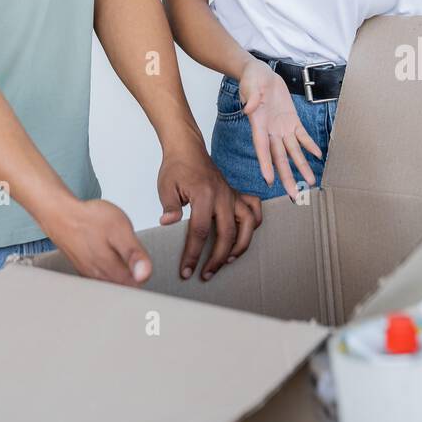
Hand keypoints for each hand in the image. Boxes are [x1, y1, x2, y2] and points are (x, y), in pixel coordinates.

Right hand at [46, 197, 151, 286]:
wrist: (60, 214)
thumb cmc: (89, 219)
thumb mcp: (119, 229)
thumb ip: (134, 253)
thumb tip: (145, 275)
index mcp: (112, 272)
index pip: (138, 285)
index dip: (143, 271)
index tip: (141, 259)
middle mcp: (100, 279)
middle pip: (125, 286)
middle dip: (133, 272)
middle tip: (129, 252)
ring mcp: (90, 276)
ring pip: (113, 282)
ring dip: (120, 270)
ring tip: (117, 251)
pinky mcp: (84, 270)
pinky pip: (101, 276)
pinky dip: (107, 268)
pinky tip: (106, 253)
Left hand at [158, 143, 262, 281]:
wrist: (187, 148)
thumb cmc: (176, 167)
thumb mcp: (166, 186)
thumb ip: (170, 206)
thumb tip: (168, 224)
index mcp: (204, 195)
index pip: (200, 231)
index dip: (193, 254)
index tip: (186, 271)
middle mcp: (223, 195)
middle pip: (227, 233)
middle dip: (217, 258)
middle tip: (206, 274)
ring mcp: (232, 194)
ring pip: (249, 223)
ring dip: (240, 246)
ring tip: (228, 261)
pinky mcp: (236, 193)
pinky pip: (254, 208)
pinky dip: (254, 223)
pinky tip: (244, 236)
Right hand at [238, 56, 321, 199]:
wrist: (260, 72)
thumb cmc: (251, 78)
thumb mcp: (250, 84)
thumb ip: (251, 97)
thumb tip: (249, 109)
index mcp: (258, 123)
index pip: (262, 147)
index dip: (265, 164)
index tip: (269, 181)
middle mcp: (270, 130)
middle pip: (279, 158)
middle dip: (286, 177)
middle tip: (293, 195)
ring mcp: (281, 127)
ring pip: (292, 151)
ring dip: (301, 167)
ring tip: (311, 182)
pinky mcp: (291, 120)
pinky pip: (302, 135)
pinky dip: (309, 145)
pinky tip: (317, 156)